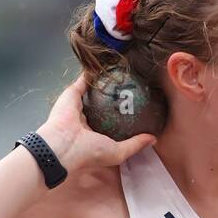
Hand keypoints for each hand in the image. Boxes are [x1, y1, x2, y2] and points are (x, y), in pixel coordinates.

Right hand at [37, 72, 156, 174]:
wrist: (63, 146)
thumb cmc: (89, 153)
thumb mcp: (118, 152)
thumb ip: (135, 144)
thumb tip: (153, 138)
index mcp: (96, 136)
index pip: (111, 124)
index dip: (123, 117)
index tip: (136, 109)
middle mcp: (86, 121)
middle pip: (103, 106)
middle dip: (116, 97)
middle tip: (131, 88)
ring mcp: (78, 106)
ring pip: (94, 91)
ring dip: (104, 83)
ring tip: (120, 73)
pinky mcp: (72, 93)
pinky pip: (84, 80)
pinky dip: (91, 73)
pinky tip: (104, 65)